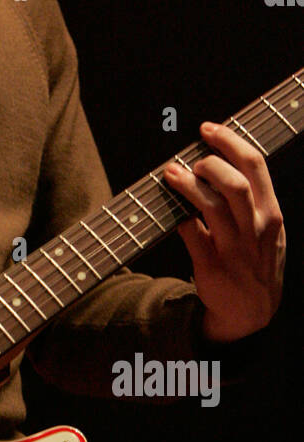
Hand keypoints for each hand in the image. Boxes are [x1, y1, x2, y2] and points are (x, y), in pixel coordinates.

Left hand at [163, 122, 284, 343]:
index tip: (208, 128)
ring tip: (171, 173)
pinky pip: (191, 234)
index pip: (255, 165)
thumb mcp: (266, 228)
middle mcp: (257, 229)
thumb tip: (214, 157)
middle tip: (192, 161)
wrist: (251, 312)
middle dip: (209, 163)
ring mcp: (235, 249)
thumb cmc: (254, 259)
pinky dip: (179, 217)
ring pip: (211, 207)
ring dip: (188, 185)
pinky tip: (171, 209)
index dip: (229, 141)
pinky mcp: (212, 267)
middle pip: (235, 183)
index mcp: (271, 213)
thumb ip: (250, 197)